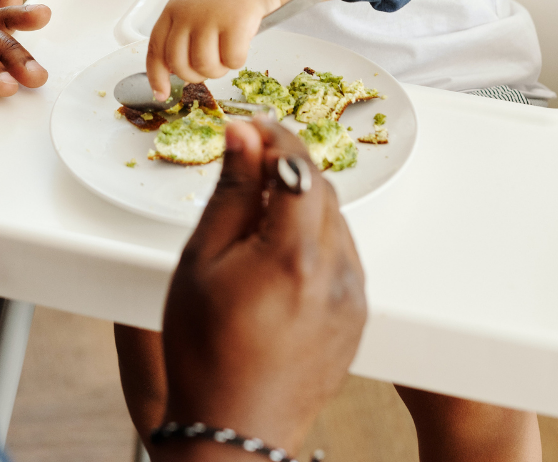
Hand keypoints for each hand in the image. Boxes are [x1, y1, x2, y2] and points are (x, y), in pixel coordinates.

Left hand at [146, 0, 354, 97]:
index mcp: (173, 10)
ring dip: (218, 70)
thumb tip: (171, 74)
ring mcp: (210, 17)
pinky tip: (241, 45)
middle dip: (195, 75)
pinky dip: (238, 61)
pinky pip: (232, 61)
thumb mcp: (193, 9)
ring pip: (205, 66)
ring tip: (226, 55)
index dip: (156, 76)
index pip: (156, 50)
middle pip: (179, 64)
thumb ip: (180, 36)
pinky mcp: (234, 23)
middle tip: (210, 68)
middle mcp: (187, 13)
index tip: (161, 93)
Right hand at [159, 118, 365, 456]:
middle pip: (321, 188)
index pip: (299, 167)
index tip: (254, 126)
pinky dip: (314, 235)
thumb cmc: (204, 351)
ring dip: (302, 200)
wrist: (233, 431)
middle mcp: (336, 272)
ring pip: (334, 218)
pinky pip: (342, 253)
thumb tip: (243, 136)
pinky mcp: (356, 314)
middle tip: (249, 164)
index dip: (276, 137)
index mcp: (293, 256)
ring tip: (258, 214)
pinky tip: (279, 250)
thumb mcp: (201, 260)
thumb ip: (230, 191)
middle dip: (288, 166)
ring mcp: (352, 296)